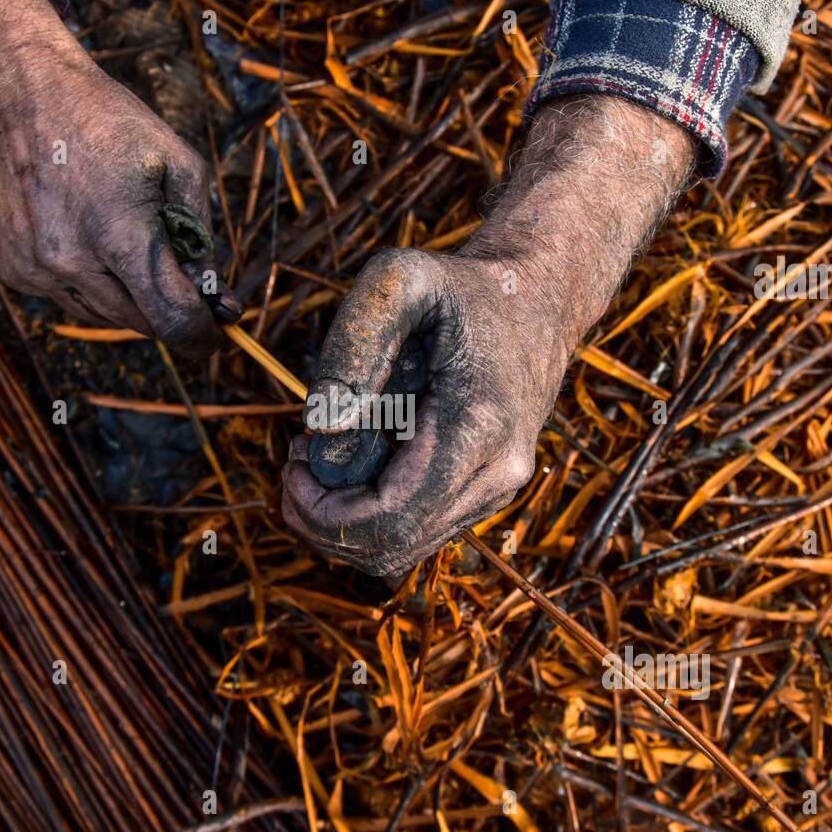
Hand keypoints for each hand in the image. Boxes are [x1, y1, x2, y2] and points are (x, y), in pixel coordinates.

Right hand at [0, 0, 237, 356]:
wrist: (21, 95)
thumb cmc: (108, 122)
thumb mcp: (177, 163)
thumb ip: (200, 234)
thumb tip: (215, 295)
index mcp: (118, 232)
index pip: (171, 316)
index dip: (200, 333)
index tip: (213, 335)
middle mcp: (71, 260)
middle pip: (142, 322)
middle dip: (166, 306)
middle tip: (174, 269)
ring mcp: (37, 269)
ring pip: (105, 317)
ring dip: (129, 296)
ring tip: (124, 239)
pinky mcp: (15, 271)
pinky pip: (70, 301)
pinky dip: (90, 284)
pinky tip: (86, 237)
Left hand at [282, 96, 694, 574]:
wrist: (537, 303)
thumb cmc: (461, 290)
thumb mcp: (401, 279)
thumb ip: (354, 341)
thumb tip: (321, 427)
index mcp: (478, 427)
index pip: (388, 519)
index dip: (322, 509)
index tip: (294, 457)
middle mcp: (498, 475)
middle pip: (388, 549)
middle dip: (321, 519)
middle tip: (299, 458)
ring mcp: (496, 493)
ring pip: (398, 552)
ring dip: (341, 520)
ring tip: (322, 457)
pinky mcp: (485, 496)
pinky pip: (414, 535)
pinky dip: (367, 515)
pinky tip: (353, 462)